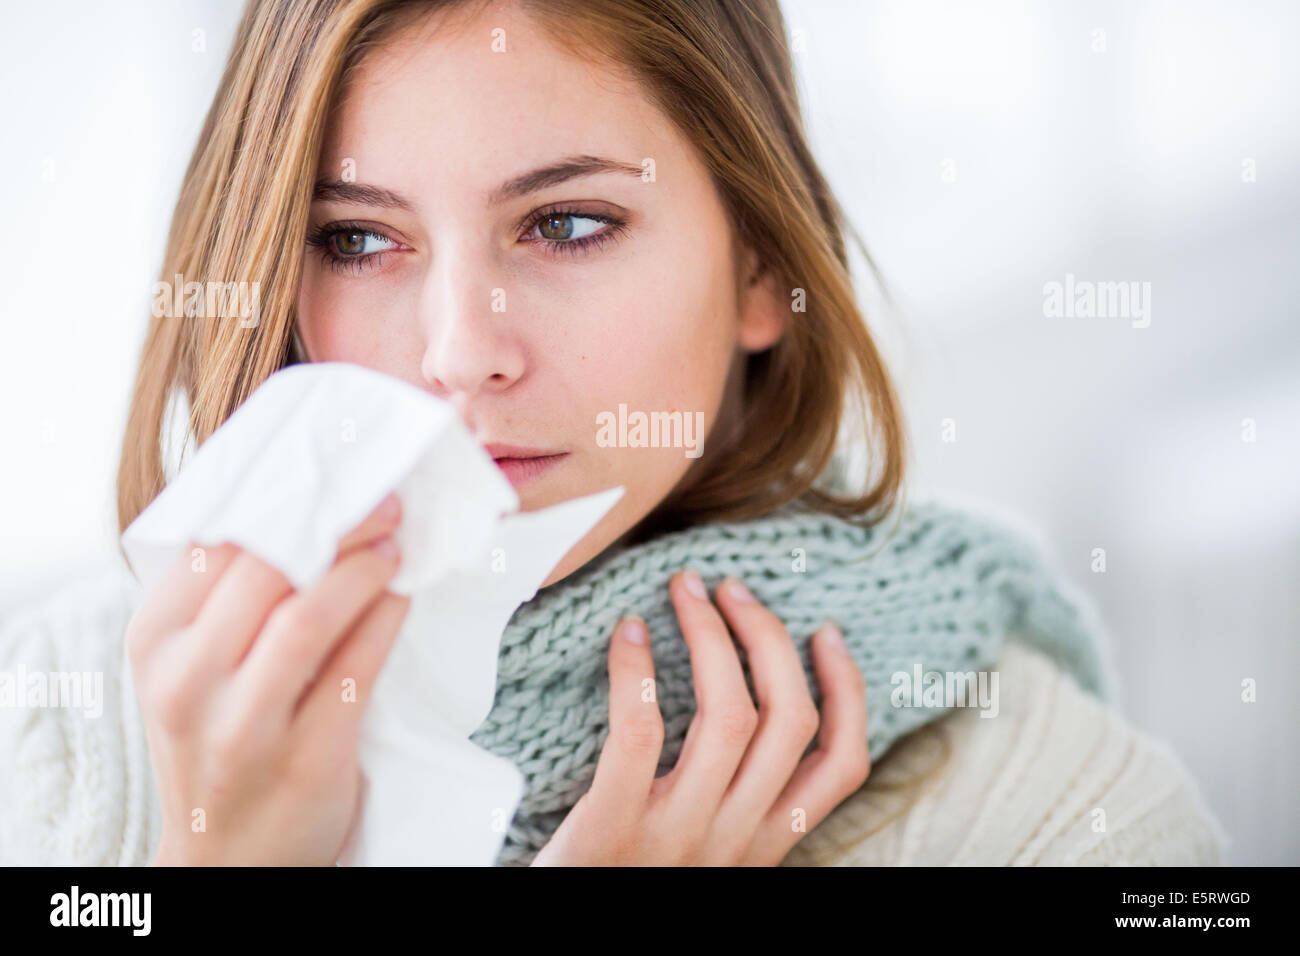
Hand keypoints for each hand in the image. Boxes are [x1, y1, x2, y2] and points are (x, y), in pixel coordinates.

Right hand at [126, 493, 410, 864]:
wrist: (229, 858)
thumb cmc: (220, 740)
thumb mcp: (195, 668)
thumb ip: (230, 598)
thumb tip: (313, 504)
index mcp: (155, 642)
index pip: (216, 543)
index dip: (286, 498)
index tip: (336, 471)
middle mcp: (188, 683)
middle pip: (267, 570)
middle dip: (339, 524)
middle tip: (387, 503)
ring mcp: (244, 728)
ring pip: (310, 617)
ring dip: (365, 570)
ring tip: (397, 547)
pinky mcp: (306, 760)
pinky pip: (357, 670)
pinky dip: (386, 621)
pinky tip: (401, 597)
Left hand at [531, 571, 869, 865]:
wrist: (569, 938)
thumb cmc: (630, 877)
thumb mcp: (708, 849)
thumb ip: (734, 797)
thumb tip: (755, 706)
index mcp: (765, 843)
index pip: (843, 765)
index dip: (849, 691)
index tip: (827, 633)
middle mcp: (734, 840)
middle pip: (789, 719)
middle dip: (769, 638)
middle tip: (734, 589)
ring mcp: (677, 836)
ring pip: (728, 715)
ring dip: (711, 635)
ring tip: (688, 592)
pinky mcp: (611, 830)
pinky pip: (639, 734)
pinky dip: (635, 673)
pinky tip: (627, 633)